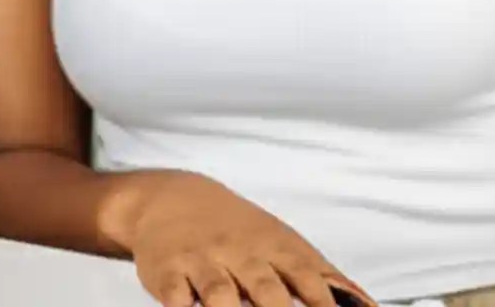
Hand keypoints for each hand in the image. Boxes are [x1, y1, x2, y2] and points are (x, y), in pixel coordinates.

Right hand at [124, 172, 373, 306]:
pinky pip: (174, 296)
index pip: (310, 279)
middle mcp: (242, 254)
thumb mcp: (284, 245)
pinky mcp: (166, 272)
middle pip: (267, 290)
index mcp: (277, 249)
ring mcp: (203, 262)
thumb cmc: (240, 231)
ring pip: (220, 294)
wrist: (170, 197)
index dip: (328, 305)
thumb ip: (324, 278)